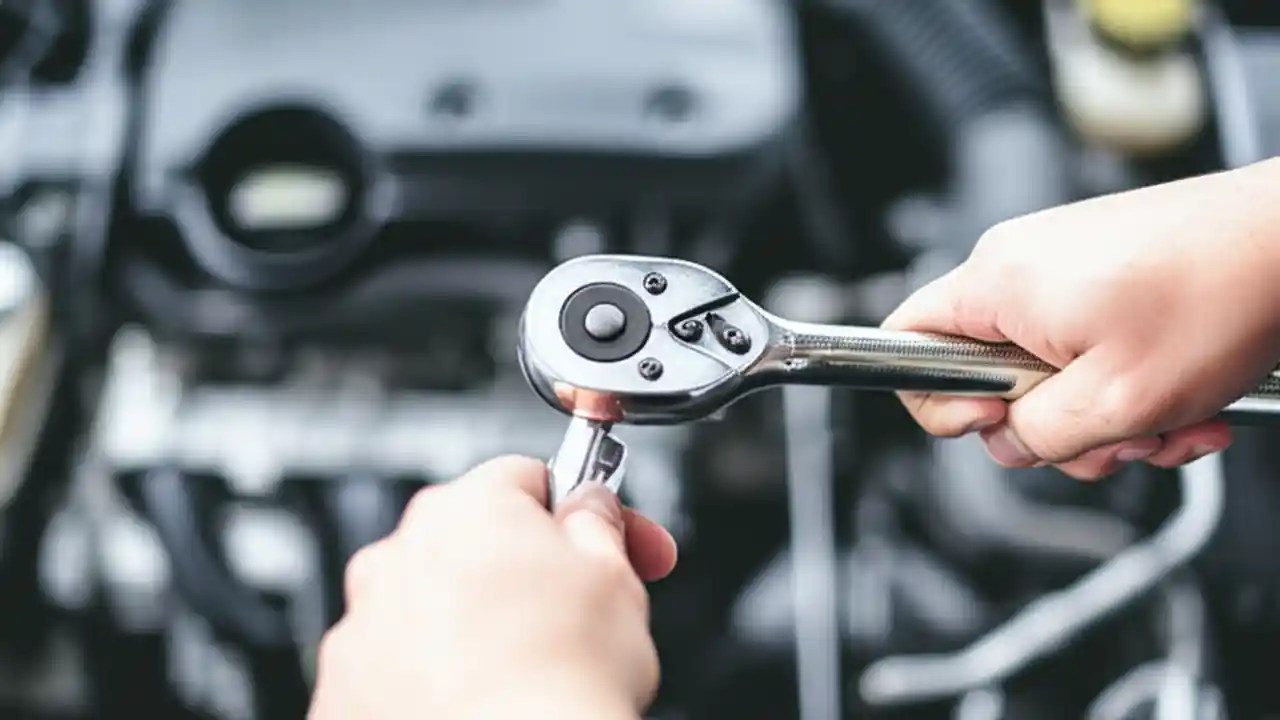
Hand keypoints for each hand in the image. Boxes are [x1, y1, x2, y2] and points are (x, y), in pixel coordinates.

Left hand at [308, 456, 677, 718]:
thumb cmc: (561, 678)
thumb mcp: (615, 575)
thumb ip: (596, 522)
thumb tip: (588, 506)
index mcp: (465, 509)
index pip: (524, 479)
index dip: (574, 513)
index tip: (605, 541)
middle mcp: (398, 556)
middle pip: (471, 542)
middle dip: (522, 569)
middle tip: (576, 610)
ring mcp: (363, 625)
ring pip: (429, 605)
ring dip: (472, 624)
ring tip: (525, 668)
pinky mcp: (343, 690)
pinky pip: (395, 667)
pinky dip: (430, 678)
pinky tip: (478, 699)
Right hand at [884, 158, 1279, 478]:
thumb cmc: (1222, 294)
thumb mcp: (1118, 399)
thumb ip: (1040, 435)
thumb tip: (1014, 442)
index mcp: (999, 283)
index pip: (906, 343)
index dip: (940, 403)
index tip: (998, 425)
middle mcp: (1018, 265)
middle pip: (988, 374)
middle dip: (1053, 425)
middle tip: (1112, 437)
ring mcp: (1061, 266)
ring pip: (1048, 371)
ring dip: (1105, 414)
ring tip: (1167, 419)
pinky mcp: (1100, 272)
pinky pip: (1087, 348)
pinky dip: (1130, 384)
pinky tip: (1182, 398)